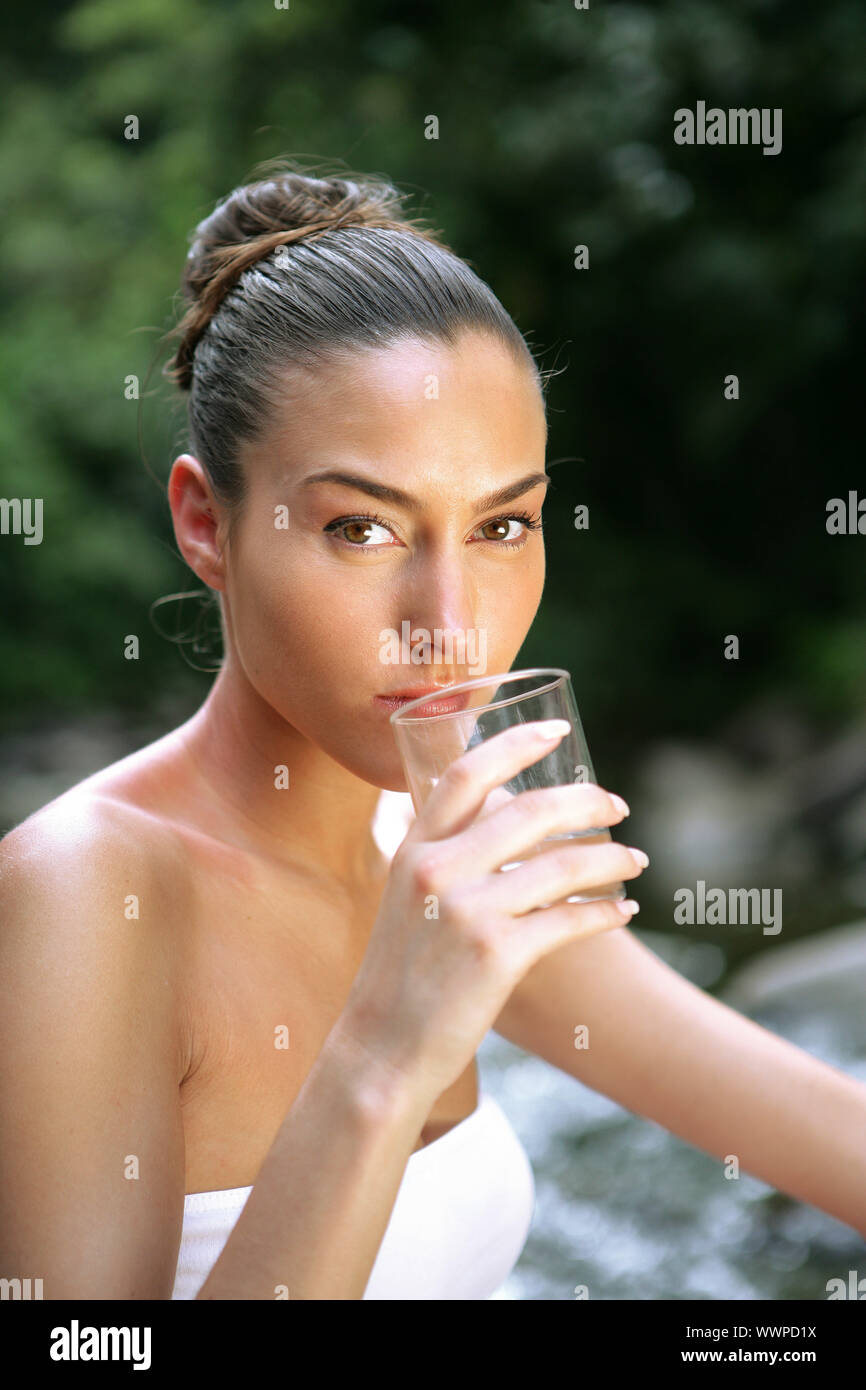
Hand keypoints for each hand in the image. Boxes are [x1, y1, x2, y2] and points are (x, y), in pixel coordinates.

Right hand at [342, 719, 647, 1098]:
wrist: (382, 1050)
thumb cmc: (400, 976)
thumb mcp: (406, 901)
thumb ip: (443, 859)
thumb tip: (501, 825)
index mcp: (413, 849)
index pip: (466, 775)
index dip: (515, 744)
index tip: (558, 730)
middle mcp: (436, 871)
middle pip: (529, 810)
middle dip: (585, 802)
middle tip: (618, 807)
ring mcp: (466, 912)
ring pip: (560, 865)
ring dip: (609, 860)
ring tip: (635, 861)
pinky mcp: (496, 955)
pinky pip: (568, 920)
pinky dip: (605, 912)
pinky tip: (624, 911)